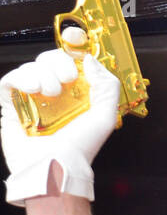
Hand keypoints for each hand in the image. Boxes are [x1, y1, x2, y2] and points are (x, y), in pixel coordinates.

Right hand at [1, 34, 120, 205]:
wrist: (55, 167)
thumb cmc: (79, 149)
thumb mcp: (105, 116)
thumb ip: (107, 85)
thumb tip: (90, 60)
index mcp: (74, 97)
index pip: (70, 63)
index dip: (71, 51)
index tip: (76, 46)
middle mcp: (53, 97)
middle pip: (50, 60)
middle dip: (59, 62)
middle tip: (67, 77)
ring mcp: (31, 100)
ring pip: (32, 67)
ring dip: (43, 74)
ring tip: (51, 93)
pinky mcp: (11, 105)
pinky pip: (12, 78)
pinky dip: (24, 77)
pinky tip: (34, 89)